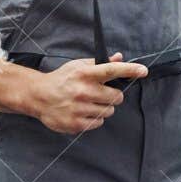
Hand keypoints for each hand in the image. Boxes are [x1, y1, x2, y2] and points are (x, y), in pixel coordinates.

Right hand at [26, 53, 146, 132]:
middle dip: (113, 96)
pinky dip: (95, 118)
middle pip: (117, 97)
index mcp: (84, 74)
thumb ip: (99, 63)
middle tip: (102, 93)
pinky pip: (98, 123)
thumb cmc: (61, 79)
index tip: (143, 71)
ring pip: (109, 111)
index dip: (130, 70)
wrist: (38, 96)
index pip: (112, 70)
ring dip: (103, 107)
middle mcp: (83, 91)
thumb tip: (119, 58)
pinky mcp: (76, 123)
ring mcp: (79, 109)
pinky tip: (83, 112)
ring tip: (89, 103)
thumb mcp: (78, 66)